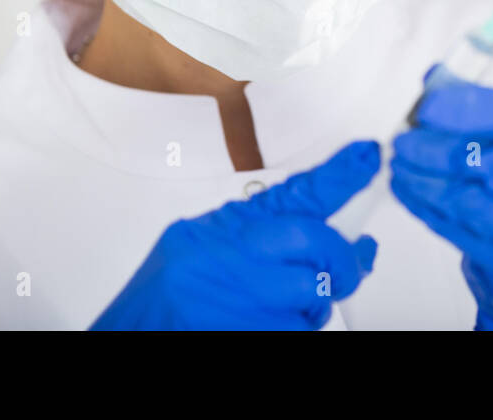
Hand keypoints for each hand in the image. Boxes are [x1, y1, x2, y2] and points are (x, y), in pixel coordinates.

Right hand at [91, 140, 380, 329]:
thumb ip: (257, 233)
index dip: (338, 173)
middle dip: (343, 257)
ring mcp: (238, 297)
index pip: (293, 191)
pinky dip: (295, 328)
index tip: (368, 157)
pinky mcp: (246, 331)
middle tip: (354, 264)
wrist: (124, 336)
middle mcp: (229, 257)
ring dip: (315, 303)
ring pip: (314, 292)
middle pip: (316, 241)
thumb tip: (320, 231)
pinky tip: (270, 322)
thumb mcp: (199, 245)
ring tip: (288, 306)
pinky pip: (298, 329)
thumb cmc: (161, 299)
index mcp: (221, 229)